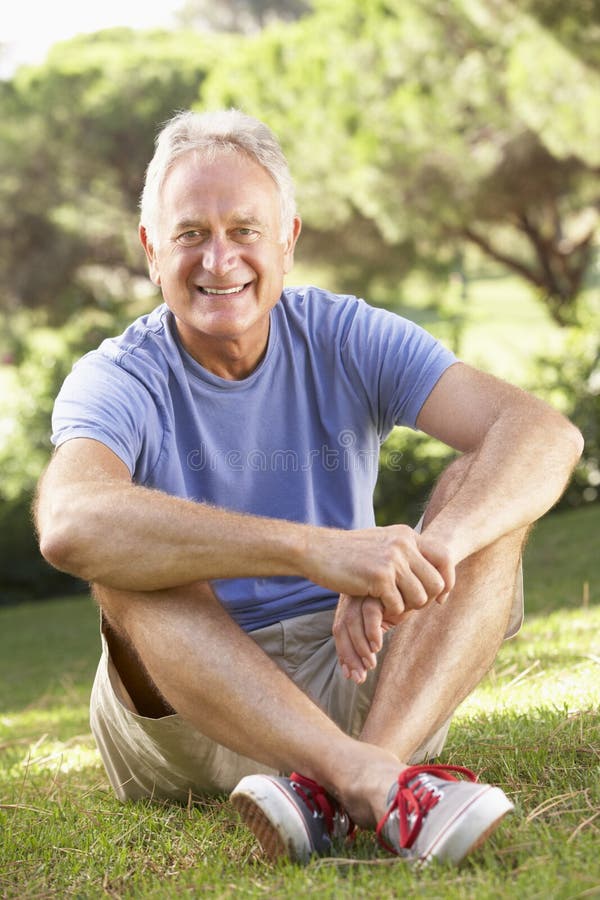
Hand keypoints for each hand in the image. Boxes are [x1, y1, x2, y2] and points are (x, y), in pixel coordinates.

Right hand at [307, 524, 452, 622]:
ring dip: (406, 608)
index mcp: (406, 534)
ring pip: (419, 597)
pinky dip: (389, 611)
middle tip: (407, 604)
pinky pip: (398, 605)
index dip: (448, 580)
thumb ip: (404, 551)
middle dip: (425, 600)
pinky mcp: (380, 577)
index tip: (440, 598)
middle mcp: (404, 544)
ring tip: (389, 604)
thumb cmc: (348, 552)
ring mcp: (392, 560)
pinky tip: (376, 604)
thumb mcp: (381, 542)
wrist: (317, 550)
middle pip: (436, 583)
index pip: (444, 557)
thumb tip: (430, 570)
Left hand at [332, 594, 390, 683]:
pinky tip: (377, 647)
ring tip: (370, 665)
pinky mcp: (378, 589)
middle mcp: (352, 597)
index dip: (343, 654)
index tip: (350, 676)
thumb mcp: (377, 626)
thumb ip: (363, 644)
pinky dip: (371, 632)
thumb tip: (349, 674)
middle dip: (349, 655)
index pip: (339, 631)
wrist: (415, 586)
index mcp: (349, 605)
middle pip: (341, 628)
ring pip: (352, 621)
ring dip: (360, 647)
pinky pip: (370, 612)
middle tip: (359, 678)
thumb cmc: (397, 607)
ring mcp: (363, 592)